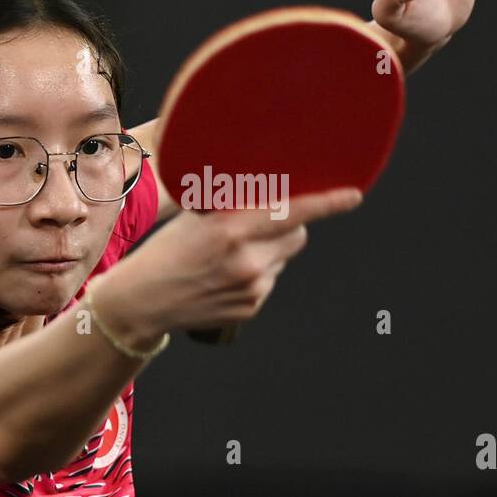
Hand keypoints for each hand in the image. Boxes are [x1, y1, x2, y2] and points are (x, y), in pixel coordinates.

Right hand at [92, 187, 363, 341]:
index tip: (353, 196)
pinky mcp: (251, 307)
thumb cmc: (167, 249)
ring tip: (231, 255)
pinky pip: (270, 280)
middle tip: (260, 224)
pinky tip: (227, 276)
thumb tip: (271, 188)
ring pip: (284, 258)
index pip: (291, 211)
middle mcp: (246, 260)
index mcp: (230, 229)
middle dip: (288, 225)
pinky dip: (258, 273)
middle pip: (296, 234)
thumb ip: (235, 206)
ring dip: (270, 250)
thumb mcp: (196, 217)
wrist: (143, 301)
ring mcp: (251, 288)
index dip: (327, 203)